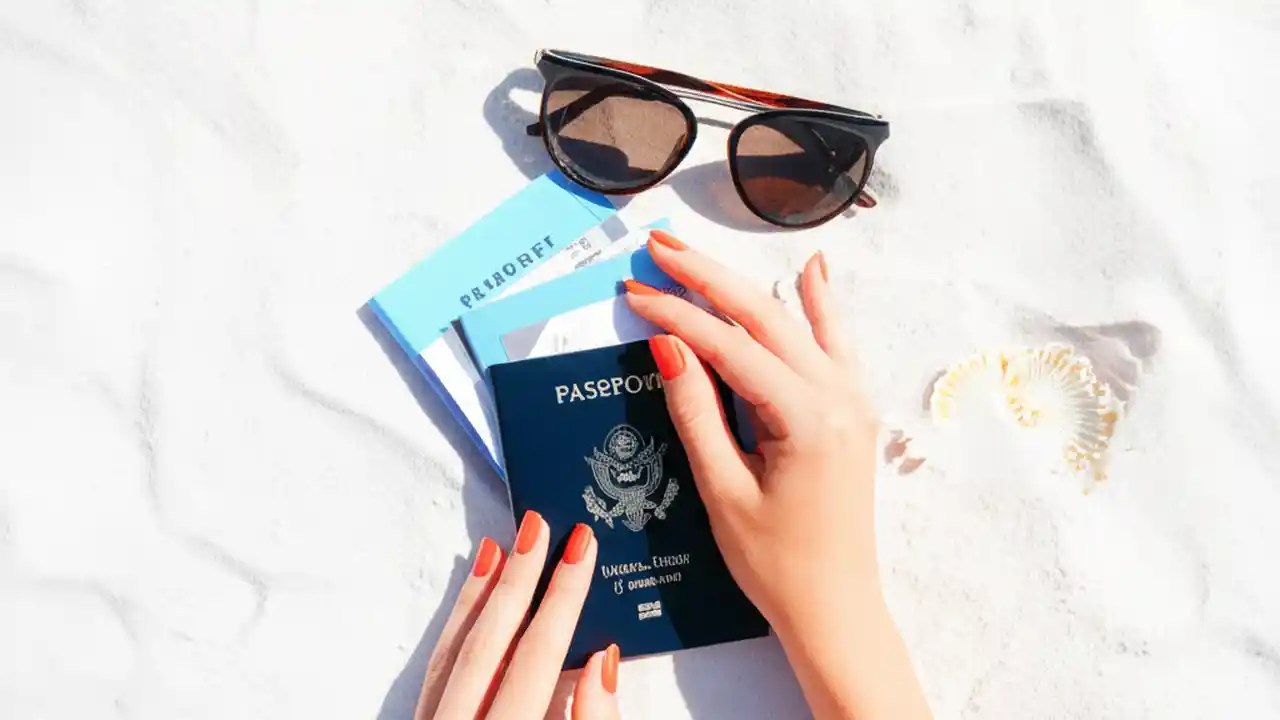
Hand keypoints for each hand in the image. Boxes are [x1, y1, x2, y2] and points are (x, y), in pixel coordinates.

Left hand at [414, 512, 620, 719]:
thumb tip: (601, 661)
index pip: (539, 654)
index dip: (563, 597)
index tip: (582, 547)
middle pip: (491, 640)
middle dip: (519, 578)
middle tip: (539, 525)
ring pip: (455, 649)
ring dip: (480, 594)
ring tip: (501, 545)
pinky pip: (437, 667)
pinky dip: (457, 627)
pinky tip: (472, 598)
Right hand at [625, 229, 929, 719]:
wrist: (836, 606)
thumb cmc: (776, 564)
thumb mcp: (723, 490)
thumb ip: (697, 412)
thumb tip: (667, 346)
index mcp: (806, 417)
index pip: (729, 347)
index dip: (676, 315)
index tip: (634, 291)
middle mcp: (838, 395)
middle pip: (764, 316)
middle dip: (707, 279)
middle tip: (658, 248)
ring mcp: (853, 399)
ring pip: (796, 321)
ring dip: (747, 286)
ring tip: (702, 254)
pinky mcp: (852, 409)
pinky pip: (834, 342)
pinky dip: (820, 305)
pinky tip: (812, 270)